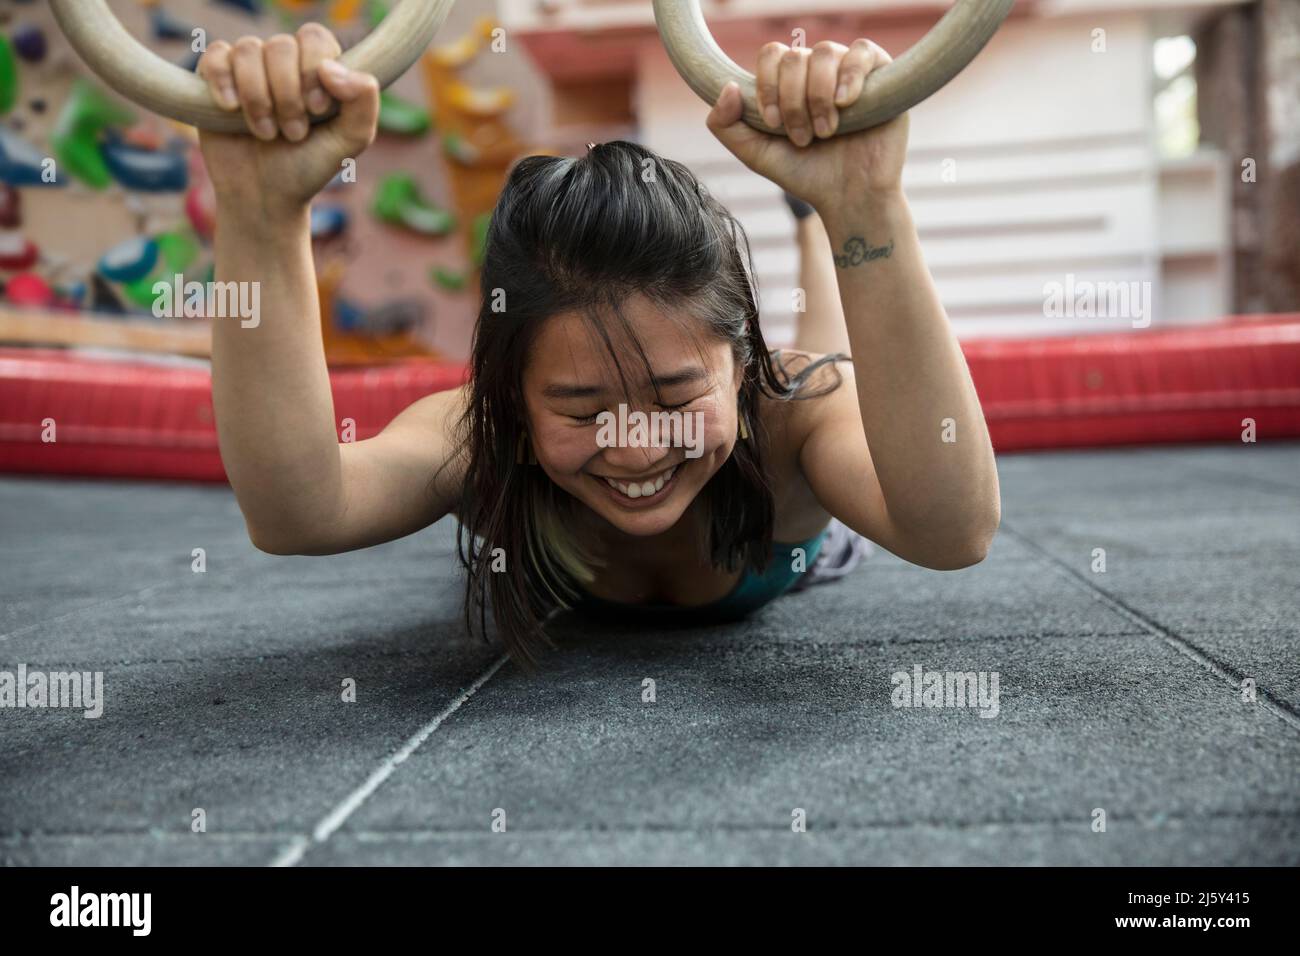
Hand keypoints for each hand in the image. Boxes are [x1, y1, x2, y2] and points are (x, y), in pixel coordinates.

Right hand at [196, 23, 379, 217]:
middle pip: (281, 46)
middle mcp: (283, 61)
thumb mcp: (349, 141)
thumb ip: (363, 103)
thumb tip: (331, 68)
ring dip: (258, 98)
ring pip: (247, 50)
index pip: (314, 38)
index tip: (316, 109)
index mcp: (317, 67)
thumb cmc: (308, 166)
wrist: (266, 195)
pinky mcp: (216, 78)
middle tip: (294, 133)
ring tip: (267, 134)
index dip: (313, 69)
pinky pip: (215, 56)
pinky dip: (224, 81)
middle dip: (287, 94)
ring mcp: (248, 67)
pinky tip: (232, 110)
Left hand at [705, 39, 908, 211]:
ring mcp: (850, 72)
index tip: (773, 123)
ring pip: (825, 52)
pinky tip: (845, 103)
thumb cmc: (806, 174)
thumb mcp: (756, 155)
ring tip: (825, 132)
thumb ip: (726, 125)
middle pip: (795, 57)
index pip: (772, 55)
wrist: (848, 197)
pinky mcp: (882, 77)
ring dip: (818, 97)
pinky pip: (863, 50)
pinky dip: (849, 75)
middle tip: (802, 138)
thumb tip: (728, 86)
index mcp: (790, 82)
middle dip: (792, 101)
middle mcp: (819, 71)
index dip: (767, 86)